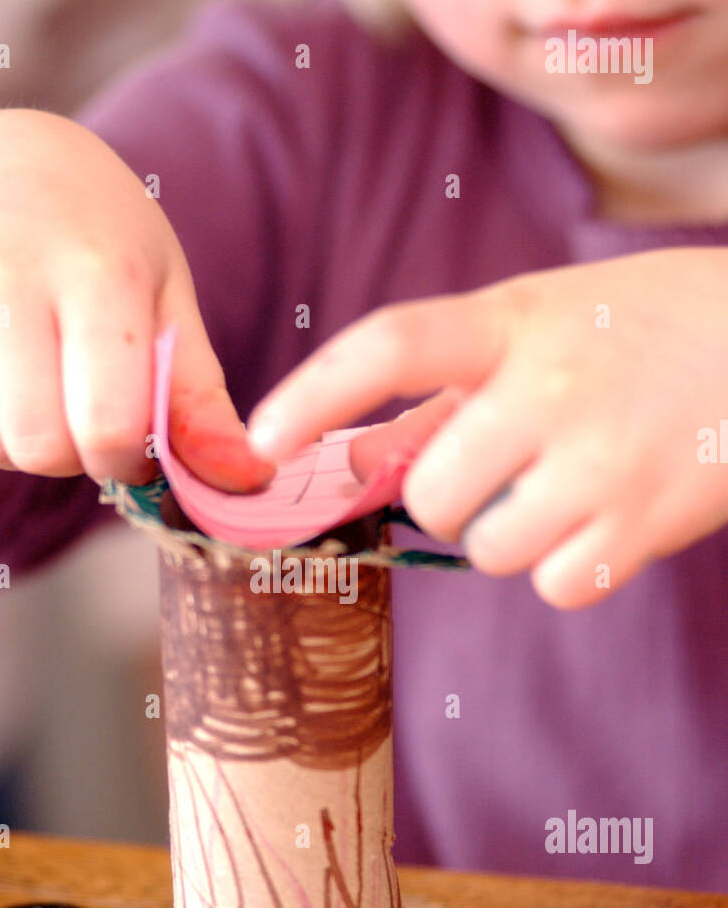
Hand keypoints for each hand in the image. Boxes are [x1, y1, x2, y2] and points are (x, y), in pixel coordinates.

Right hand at [0, 109, 271, 492]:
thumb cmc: (96, 241)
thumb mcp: (161, 301)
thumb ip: (198, 399)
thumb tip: (246, 481)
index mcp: (95, 270)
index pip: (108, 430)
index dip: (123, 457)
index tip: (125, 432)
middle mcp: (2, 271)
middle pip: (39, 448)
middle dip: (65, 449)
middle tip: (68, 397)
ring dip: (6, 438)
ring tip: (19, 373)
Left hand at [247, 249, 727, 607]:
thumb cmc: (644, 329)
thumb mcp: (545, 324)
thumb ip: (449, 389)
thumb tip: (357, 461)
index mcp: (517, 321)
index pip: (390, 346)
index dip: (312, 395)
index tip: (259, 438)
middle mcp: (554, 387)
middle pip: (430, 492)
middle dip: (440, 499)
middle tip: (489, 475)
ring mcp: (604, 461)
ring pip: (487, 549)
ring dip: (505, 534)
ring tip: (563, 488)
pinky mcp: (649, 524)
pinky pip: (555, 586)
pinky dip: (566, 568)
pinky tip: (603, 520)